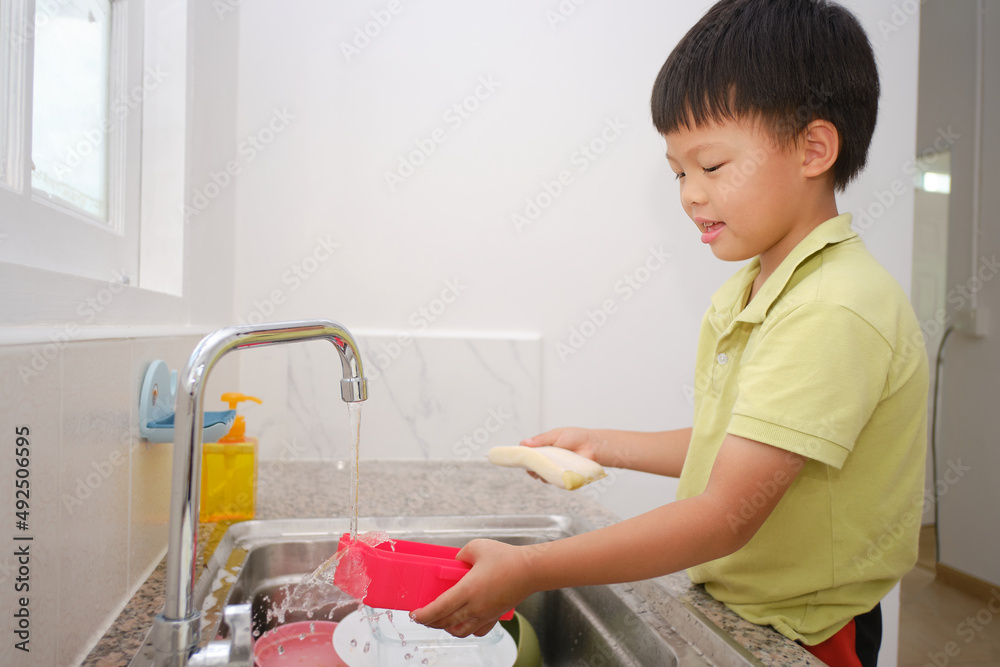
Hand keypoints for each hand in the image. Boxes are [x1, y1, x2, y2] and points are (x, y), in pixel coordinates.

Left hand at [411, 539, 532, 637]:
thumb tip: (455, 561)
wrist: (531, 570)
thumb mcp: (477, 546)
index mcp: (468, 590)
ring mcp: (485, 615)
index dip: (423, 615)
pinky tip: (461, 623)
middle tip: (421, 617)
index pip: (438, 609)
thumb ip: (460, 554)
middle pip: (445, 622)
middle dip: (429, 622)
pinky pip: (476, 631)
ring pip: (459, 631)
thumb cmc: (506, 557)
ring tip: (439, 620)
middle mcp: (475, 607)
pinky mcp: (494, 617)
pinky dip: (464, 630)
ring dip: (445, 628)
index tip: (413, 614)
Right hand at [520, 428, 602, 482]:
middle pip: (532, 467)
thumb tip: (523, 443)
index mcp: (544, 448)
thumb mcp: (555, 435)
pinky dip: (550, 478)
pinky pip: (552, 481)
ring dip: (540, 473)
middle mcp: (548, 460)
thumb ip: (540, 440)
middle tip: (531, 466)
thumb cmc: (575, 437)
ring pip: (541, 475)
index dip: (524, 457)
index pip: (528, 455)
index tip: (521, 458)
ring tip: (544, 468)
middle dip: (530, 467)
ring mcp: (554, 469)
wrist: (592, 446)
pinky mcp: (562, 477)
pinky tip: (552, 474)